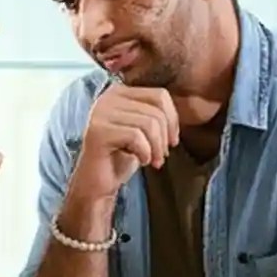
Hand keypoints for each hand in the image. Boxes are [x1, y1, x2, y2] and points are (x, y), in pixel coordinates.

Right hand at [67, 82, 178, 202]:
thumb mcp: (143, 131)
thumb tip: (178, 113)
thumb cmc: (121, 157)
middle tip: (161, 155)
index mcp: (119, 92)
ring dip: (156, 148)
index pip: (159, 95)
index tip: (171, 141)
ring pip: (148, 123)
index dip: (173, 119)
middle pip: (156, 110)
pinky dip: (145, 152)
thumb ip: (155, 114)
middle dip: (164, 137)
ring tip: (153, 161)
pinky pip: (136, 136)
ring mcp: (100, 113)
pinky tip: (140, 161)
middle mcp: (107, 98)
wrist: (98, 184)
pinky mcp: (98, 132)